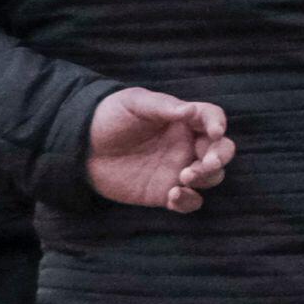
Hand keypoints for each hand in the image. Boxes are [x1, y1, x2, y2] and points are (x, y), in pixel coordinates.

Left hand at [85, 88, 235, 211]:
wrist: (82, 147)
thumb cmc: (110, 117)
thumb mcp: (134, 103)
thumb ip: (163, 106)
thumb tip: (191, 111)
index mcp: (183, 119)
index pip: (212, 118)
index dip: (218, 123)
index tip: (214, 131)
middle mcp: (186, 144)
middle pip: (221, 151)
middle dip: (220, 156)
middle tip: (207, 163)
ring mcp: (178, 169)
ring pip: (211, 177)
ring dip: (205, 178)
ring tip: (183, 176)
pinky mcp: (165, 192)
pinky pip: (190, 201)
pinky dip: (189, 201)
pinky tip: (173, 195)